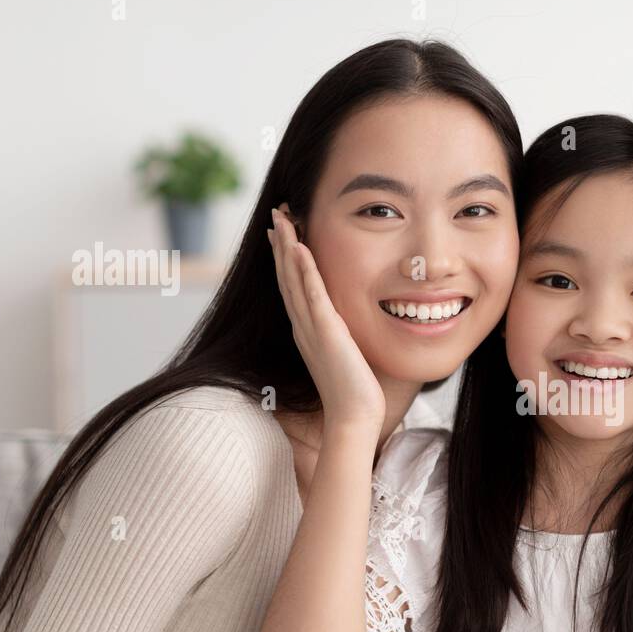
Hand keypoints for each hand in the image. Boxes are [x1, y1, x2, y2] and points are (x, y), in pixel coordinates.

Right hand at [268, 204, 384, 430]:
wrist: (355, 418)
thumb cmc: (355, 394)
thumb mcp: (345, 357)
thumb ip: (341, 339)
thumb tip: (346, 330)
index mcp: (308, 332)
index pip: (293, 287)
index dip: (286, 259)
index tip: (283, 233)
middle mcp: (304, 327)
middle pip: (287, 277)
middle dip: (281, 244)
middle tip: (277, 214)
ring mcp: (312, 328)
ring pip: (293, 280)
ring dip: (287, 247)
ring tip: (282, 218)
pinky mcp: (326, 332)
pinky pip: (312, 294)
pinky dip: (304, 269)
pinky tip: (298, 246)